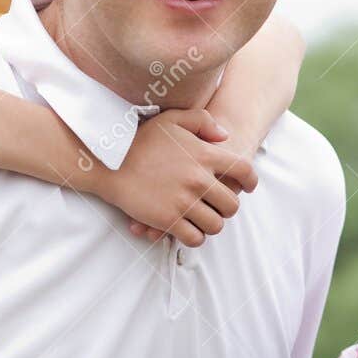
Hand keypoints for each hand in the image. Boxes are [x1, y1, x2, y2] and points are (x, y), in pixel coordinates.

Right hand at [102, 110, 259, 247]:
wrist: (107, 162)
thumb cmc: (139, 139)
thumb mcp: (171, 119)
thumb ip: (202, 122)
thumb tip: (225, 137)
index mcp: (205, 155)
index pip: (244, 171)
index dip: (250, 181)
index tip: (248, 187)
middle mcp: (199, 180)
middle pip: (232, 204)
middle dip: (227, 207)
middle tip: (218, 206)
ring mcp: (184, 202)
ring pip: (215, 225)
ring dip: (211, 224)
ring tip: (203, 219)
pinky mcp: (168, 220)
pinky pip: (195, 237)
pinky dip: (195, 236)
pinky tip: (188, 229)